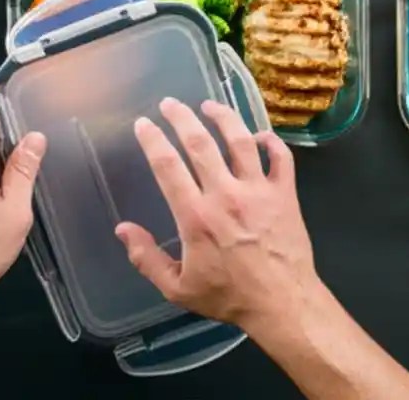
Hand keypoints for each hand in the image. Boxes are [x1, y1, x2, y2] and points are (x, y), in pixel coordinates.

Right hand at [115, 98, 323, 332]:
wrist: (282, 304)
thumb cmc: (229, 297)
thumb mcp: (178, 289)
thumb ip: (146, 259)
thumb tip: (123, 230)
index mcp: (196, 216)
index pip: (168, 166)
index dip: (152, 140)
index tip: (143, 124)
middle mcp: (226, 195)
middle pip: (201, 143)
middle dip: (181, 117)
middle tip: (170, 103)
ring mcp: (259, 191)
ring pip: (240, 141)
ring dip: (224, 117)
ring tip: (210, 105)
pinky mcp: (285, 194)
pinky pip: (280, 157)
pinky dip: (271, 141)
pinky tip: (260, 135)